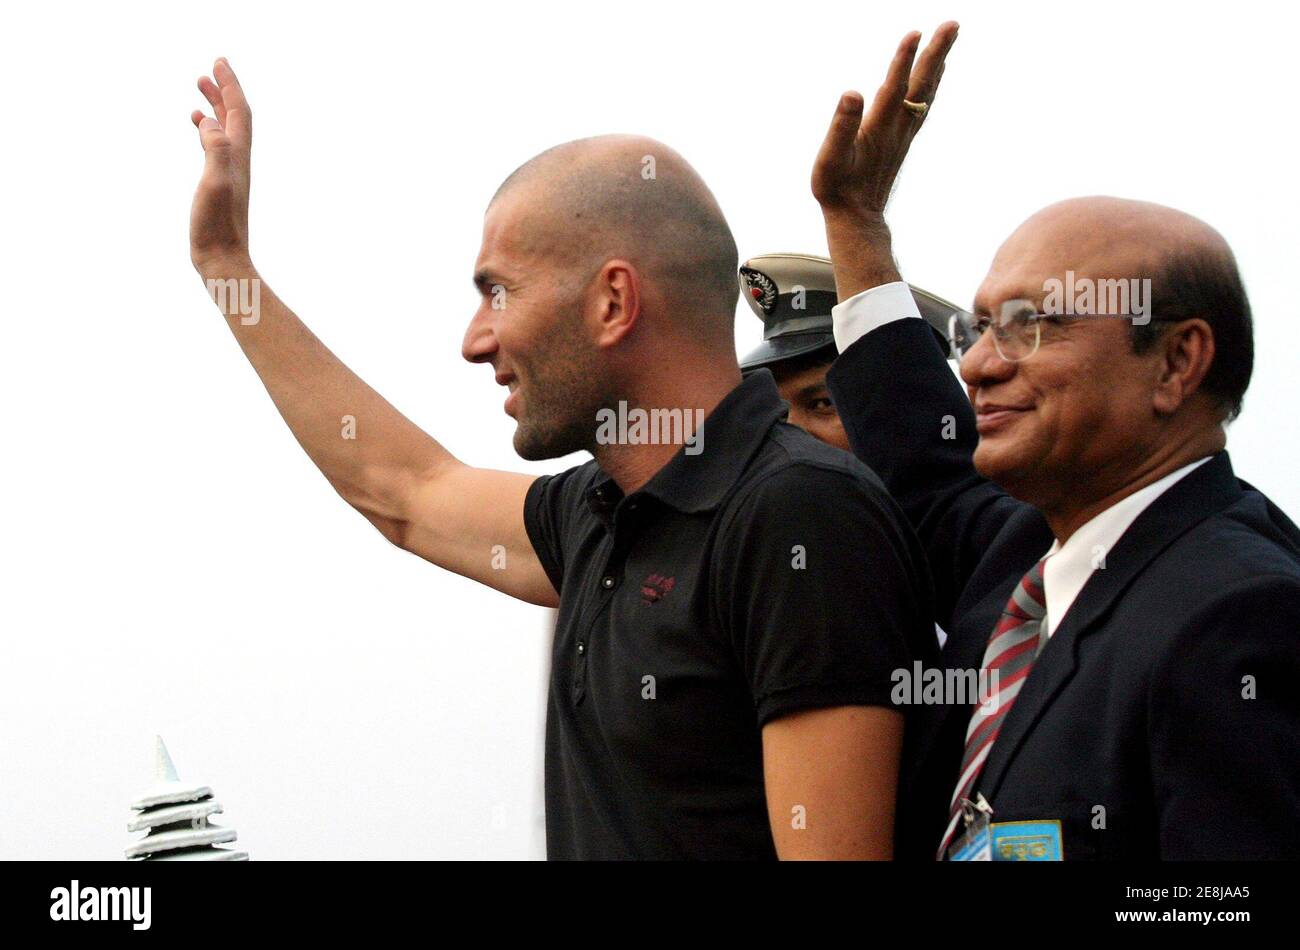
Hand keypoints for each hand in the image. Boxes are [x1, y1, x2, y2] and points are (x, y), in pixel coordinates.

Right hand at [190, 58, 252, 272]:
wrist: (222, 261)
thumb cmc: (216, 227)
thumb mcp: (215, 182)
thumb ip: (216, 149)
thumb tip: (208, 121)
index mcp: (237, 156)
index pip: (238, 112)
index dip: (230, 86)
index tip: (219, 62)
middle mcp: (238, 161)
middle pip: (234, 116)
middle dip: (224, 90)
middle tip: (210, 68)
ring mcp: (229, 173)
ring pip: (224, 129)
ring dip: (215, 106)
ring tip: (199, 87)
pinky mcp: (219, 185)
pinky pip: (215, 146)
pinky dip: (206, 129)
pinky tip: (196, 126)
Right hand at [812, 23, 958, 221]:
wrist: (856, 218)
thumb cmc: (837, 190)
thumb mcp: (830, 160)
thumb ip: (841, 126)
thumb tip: (853, 93)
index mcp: (879, 128)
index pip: (895, 87)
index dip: (904, 59)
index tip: (917, 32)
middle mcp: (897, 128)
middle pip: (921, 85)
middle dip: (936, 53)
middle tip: (952, 24)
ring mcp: (903, 134)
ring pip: (926, 93)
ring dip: (938, 64)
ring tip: (949, 39)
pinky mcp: (902, 139)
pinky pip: (922, 105)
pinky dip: (931, 84)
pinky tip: (934, 76)